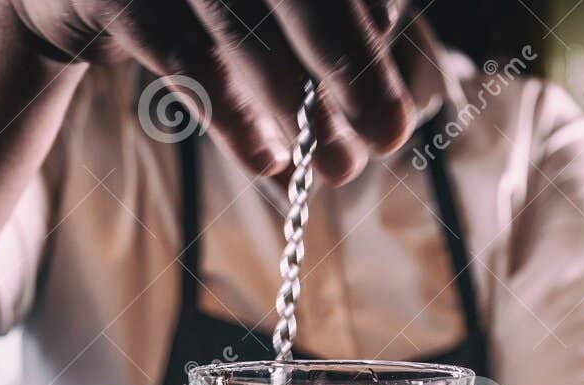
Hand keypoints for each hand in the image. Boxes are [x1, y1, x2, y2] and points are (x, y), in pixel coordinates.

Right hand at [7, 0, 416, 182]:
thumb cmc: (194, 6)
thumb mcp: (262, 12)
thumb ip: (324, 32)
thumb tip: (387, 96)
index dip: (374, 20)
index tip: (402, 89)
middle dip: (353, 66)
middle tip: (390, 137)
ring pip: (243, 24)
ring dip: (299, 106)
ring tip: (338, 169)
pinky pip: (182, 57)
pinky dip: (230, 114)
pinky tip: (268, 160)